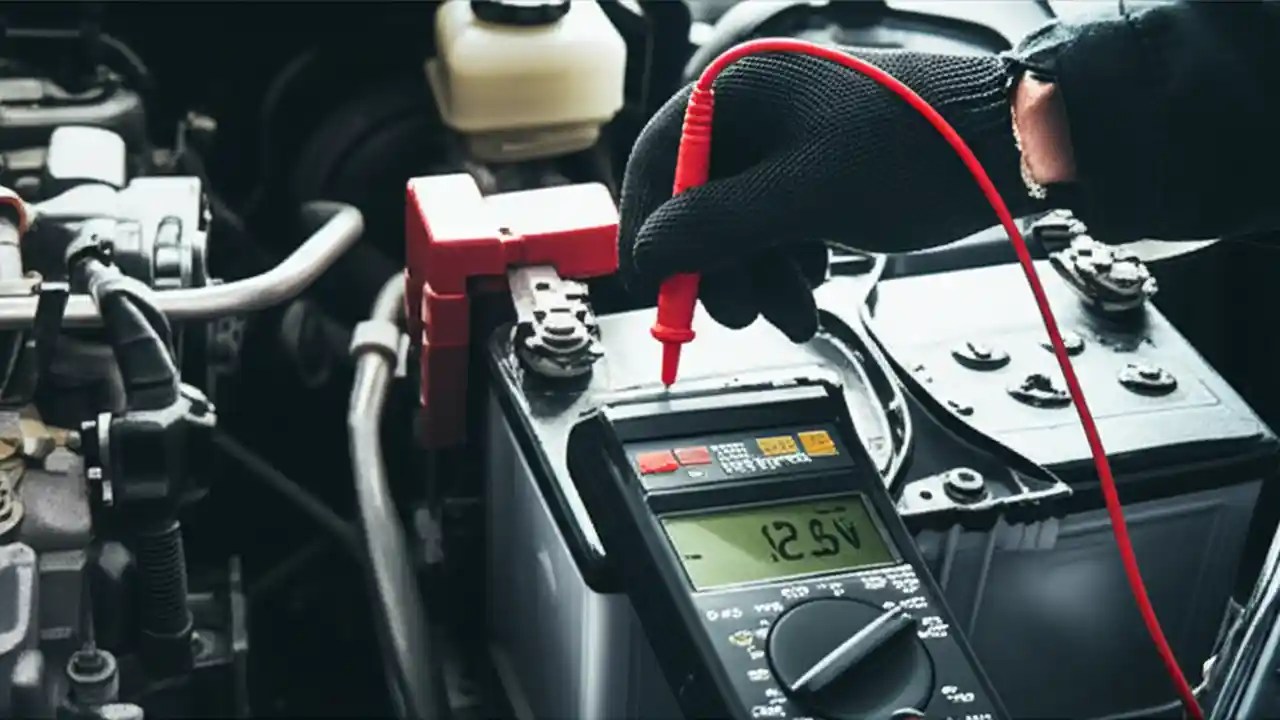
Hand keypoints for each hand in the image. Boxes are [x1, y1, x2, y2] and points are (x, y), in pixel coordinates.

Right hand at [618, 50, 1039, 341]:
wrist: (1012, 147)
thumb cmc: (920, 152)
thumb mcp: (804, 197)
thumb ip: (715, 226)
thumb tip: (646, 254)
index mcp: (739, 88)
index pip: (657, 159)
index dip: (648, 228)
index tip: (651, 284)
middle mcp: (755, 107)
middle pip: (696, 199)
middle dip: (717, 267)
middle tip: (737, 312)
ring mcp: (788, 139)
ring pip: (739, 222)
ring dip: (757, 277)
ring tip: (793, 310)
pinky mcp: (816, 167)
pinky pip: (776, 223)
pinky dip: (786, 263)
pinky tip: (812, 283)